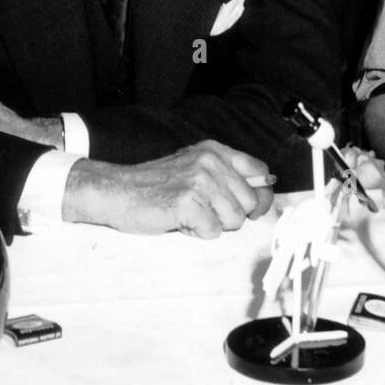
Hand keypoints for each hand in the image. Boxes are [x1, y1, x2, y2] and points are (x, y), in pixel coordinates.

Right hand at [62, 141, 274, 237]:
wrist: (117, 191)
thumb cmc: (157, 186)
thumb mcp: (195, 167)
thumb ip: (227, 174)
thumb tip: (267, 187)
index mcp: (215, 151)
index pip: (261, 172)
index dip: (260, 195)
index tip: (250, 208)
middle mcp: (211, 161)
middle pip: (250, 203)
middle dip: (230, 216)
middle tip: (203, 210)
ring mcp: (199, 180)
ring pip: (234, 220)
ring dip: (212, 225)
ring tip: (188, 213)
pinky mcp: (188, 201)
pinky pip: (212, 232)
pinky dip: (196, 233)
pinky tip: (179, 220)